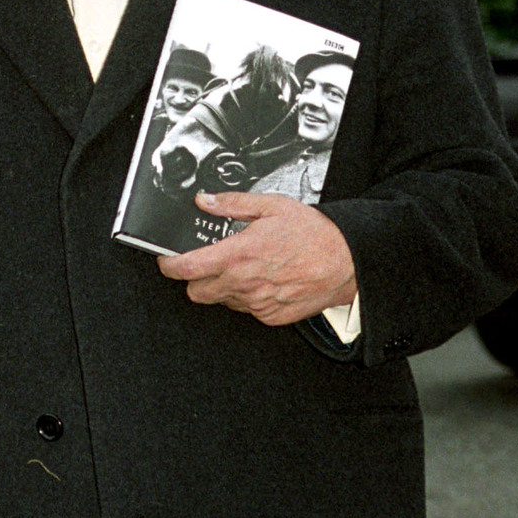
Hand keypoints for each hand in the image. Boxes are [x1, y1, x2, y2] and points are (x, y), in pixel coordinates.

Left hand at [156, 191, 357, 325]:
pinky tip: (263, 280)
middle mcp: (244, 283)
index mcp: (238, 256)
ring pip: (221, 301)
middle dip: (196, 278)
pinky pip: (246, 310)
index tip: (167, 260)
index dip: (169, 266)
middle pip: (196, 291)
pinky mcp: (271, 316)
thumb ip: (232, 204)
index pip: (186, 269)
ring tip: (245, 268)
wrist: (350, 260)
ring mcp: (257, 303)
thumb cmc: (316, 234)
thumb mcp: (271, 207)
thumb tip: (206, 201)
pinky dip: (247, 297)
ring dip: (223, 288)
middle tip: (209, 263)